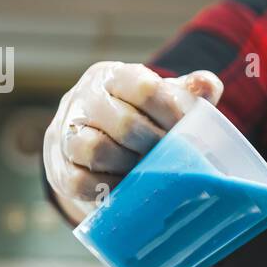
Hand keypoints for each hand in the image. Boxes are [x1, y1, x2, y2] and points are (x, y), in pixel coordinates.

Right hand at [43, 62, 222, 206]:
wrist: (95, 137)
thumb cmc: (140, 115)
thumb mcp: (163, 98)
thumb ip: (189, 91)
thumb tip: (208, 86)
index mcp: (113, 76)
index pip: (145, 89)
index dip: (171, 113)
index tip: (188, 132)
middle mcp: (84, 99)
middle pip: (124, 124)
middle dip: (155, 147)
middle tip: (174, 160)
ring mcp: (65, 132)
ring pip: (94, 149)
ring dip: (128, 166)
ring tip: (151, 174)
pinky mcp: (58, 166)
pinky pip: (77, 181)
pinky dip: (105, 188)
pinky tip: (127, 190)